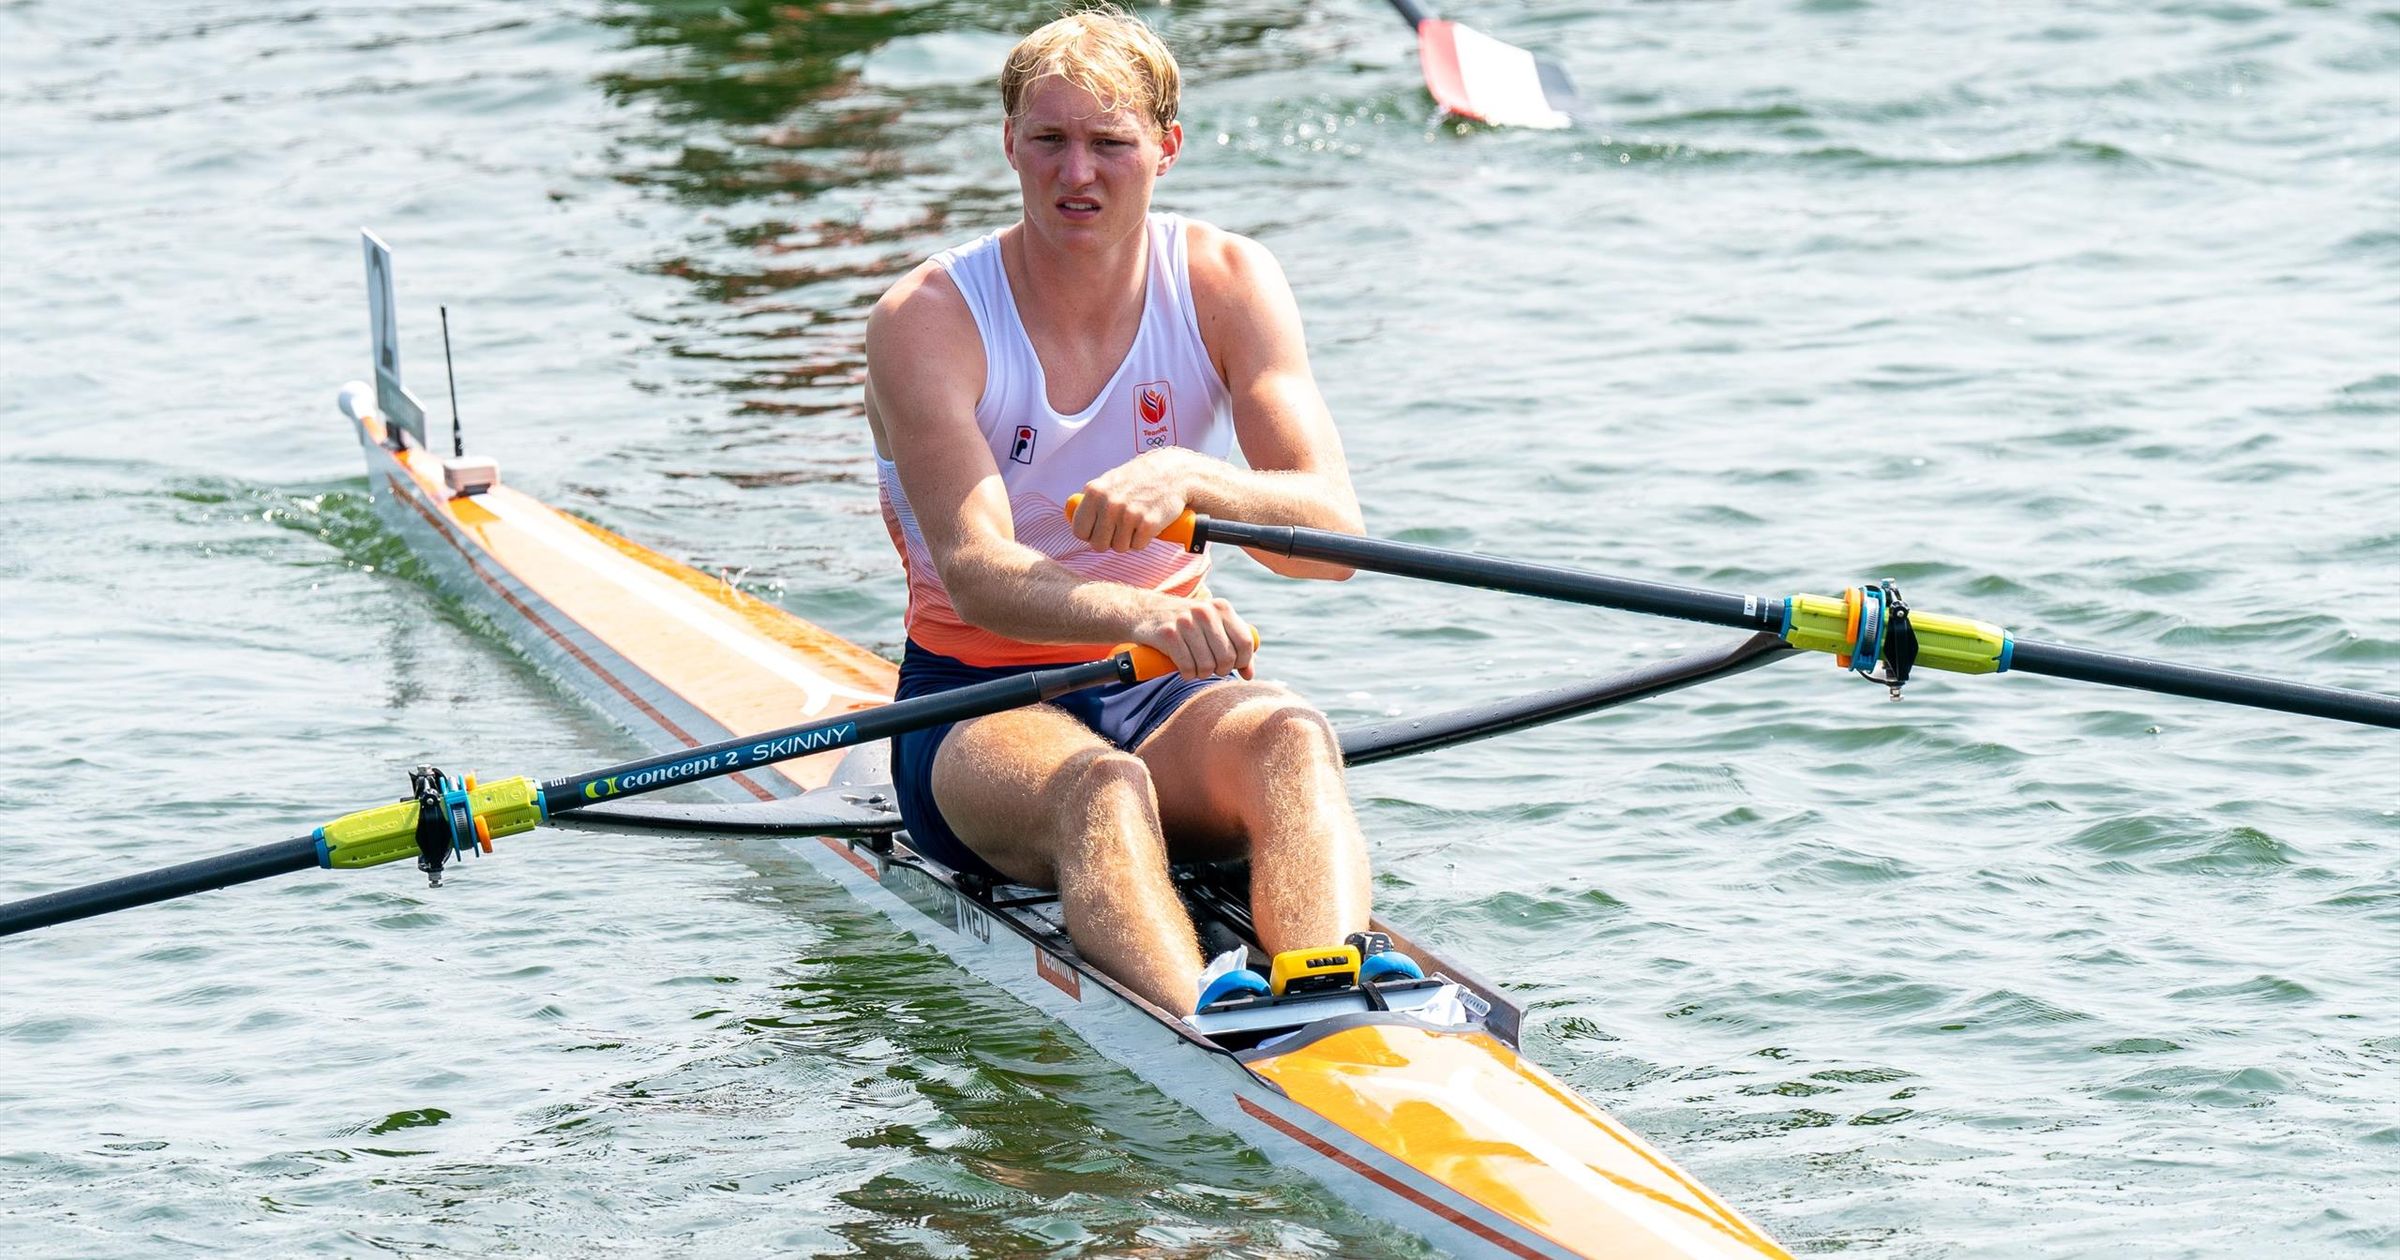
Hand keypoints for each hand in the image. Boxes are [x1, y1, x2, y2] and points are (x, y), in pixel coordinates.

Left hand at [1070, 450, 1197, 552]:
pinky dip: (1144, 540)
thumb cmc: (1140, 479)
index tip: (1100, 530)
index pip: (1079, 531)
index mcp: (1095, 492)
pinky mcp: (1147, 524)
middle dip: (1109, 540)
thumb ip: (1092, 499)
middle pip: (1098, 544)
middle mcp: (1109, 504)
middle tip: (1122, 528)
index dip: (1090, 534)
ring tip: (1137, 522)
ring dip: (1128, 540)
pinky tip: (1149, 524)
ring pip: (1119, 548)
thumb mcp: (1109, 481)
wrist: (1174, 473)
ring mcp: (1128, 514)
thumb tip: (1071, 515)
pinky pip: (1138, 546)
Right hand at [1130, 596, 1254, 680]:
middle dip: (1221, 670)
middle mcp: (1205, 611)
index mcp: (1221, 607)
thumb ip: (1234, 645)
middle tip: (1211, 669)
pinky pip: (1187, 666)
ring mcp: (1185, 622)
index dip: (1243, 661)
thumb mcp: (1212, 626)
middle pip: (1227, 657)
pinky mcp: (1167, 634)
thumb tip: (1249, 675)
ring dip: (1202, 674)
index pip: (1245, 642)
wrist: (1144, 612)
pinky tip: (1185, 670)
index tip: (1234, 667)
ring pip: (1206, 665)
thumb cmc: (1185, 624)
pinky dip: (1187, 674)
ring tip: (1196, 668)